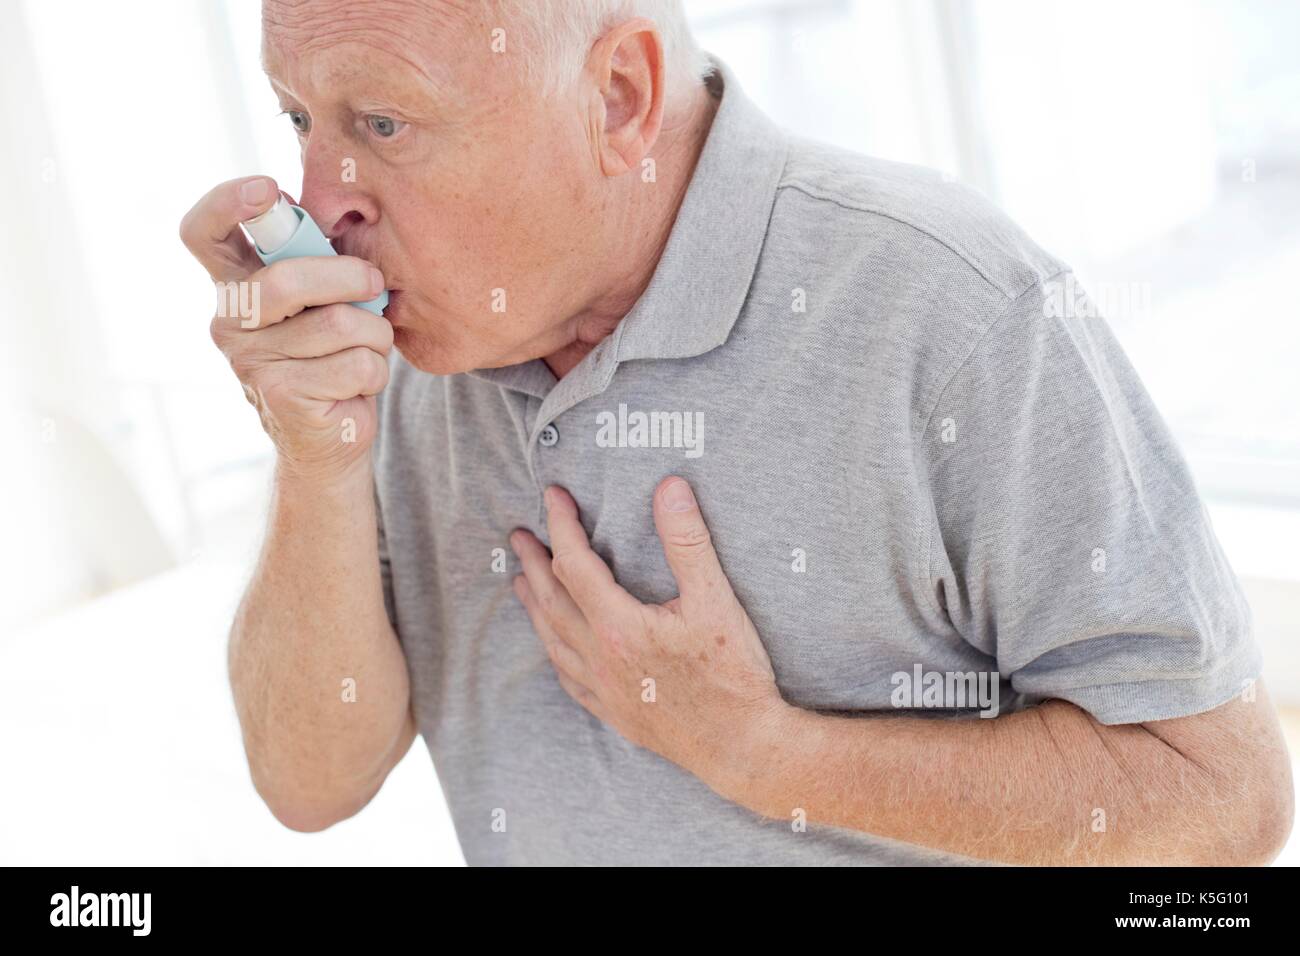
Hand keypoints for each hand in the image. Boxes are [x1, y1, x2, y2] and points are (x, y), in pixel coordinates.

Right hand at [179, 175, 391, 480]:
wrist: (329, 438)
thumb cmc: (332, 355)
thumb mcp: (323, 301)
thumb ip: (319, 261)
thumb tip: (348, 212)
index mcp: (236, 285)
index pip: (203, 232)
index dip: (227, 202)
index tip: (268, 188)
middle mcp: (230, 320)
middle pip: (286, 279)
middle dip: (348, 277)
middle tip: (374, 284)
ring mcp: (251, 361)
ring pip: (340, 324)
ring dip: (374, 336)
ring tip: (365, 350)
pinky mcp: (282, 395)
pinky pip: (356, 364)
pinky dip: (375, 373)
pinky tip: (356, 385)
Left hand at [509, 477, 789, 791]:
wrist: (742, 748)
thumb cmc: (733, 675)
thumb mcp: (715, 601)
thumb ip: (687, 542)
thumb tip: (669, 487)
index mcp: (619, 627)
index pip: (574, 564)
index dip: (561, 526)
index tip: (553, 496)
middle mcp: (600, 659)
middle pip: (552, 601)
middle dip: (533, 564)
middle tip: (520, 536)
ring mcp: (603, 690)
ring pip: (553, 640)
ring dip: (534, 606)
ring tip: (520, 583)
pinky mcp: (614, 713)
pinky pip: (568, 678)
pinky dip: (554, 652)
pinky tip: (554, 647)